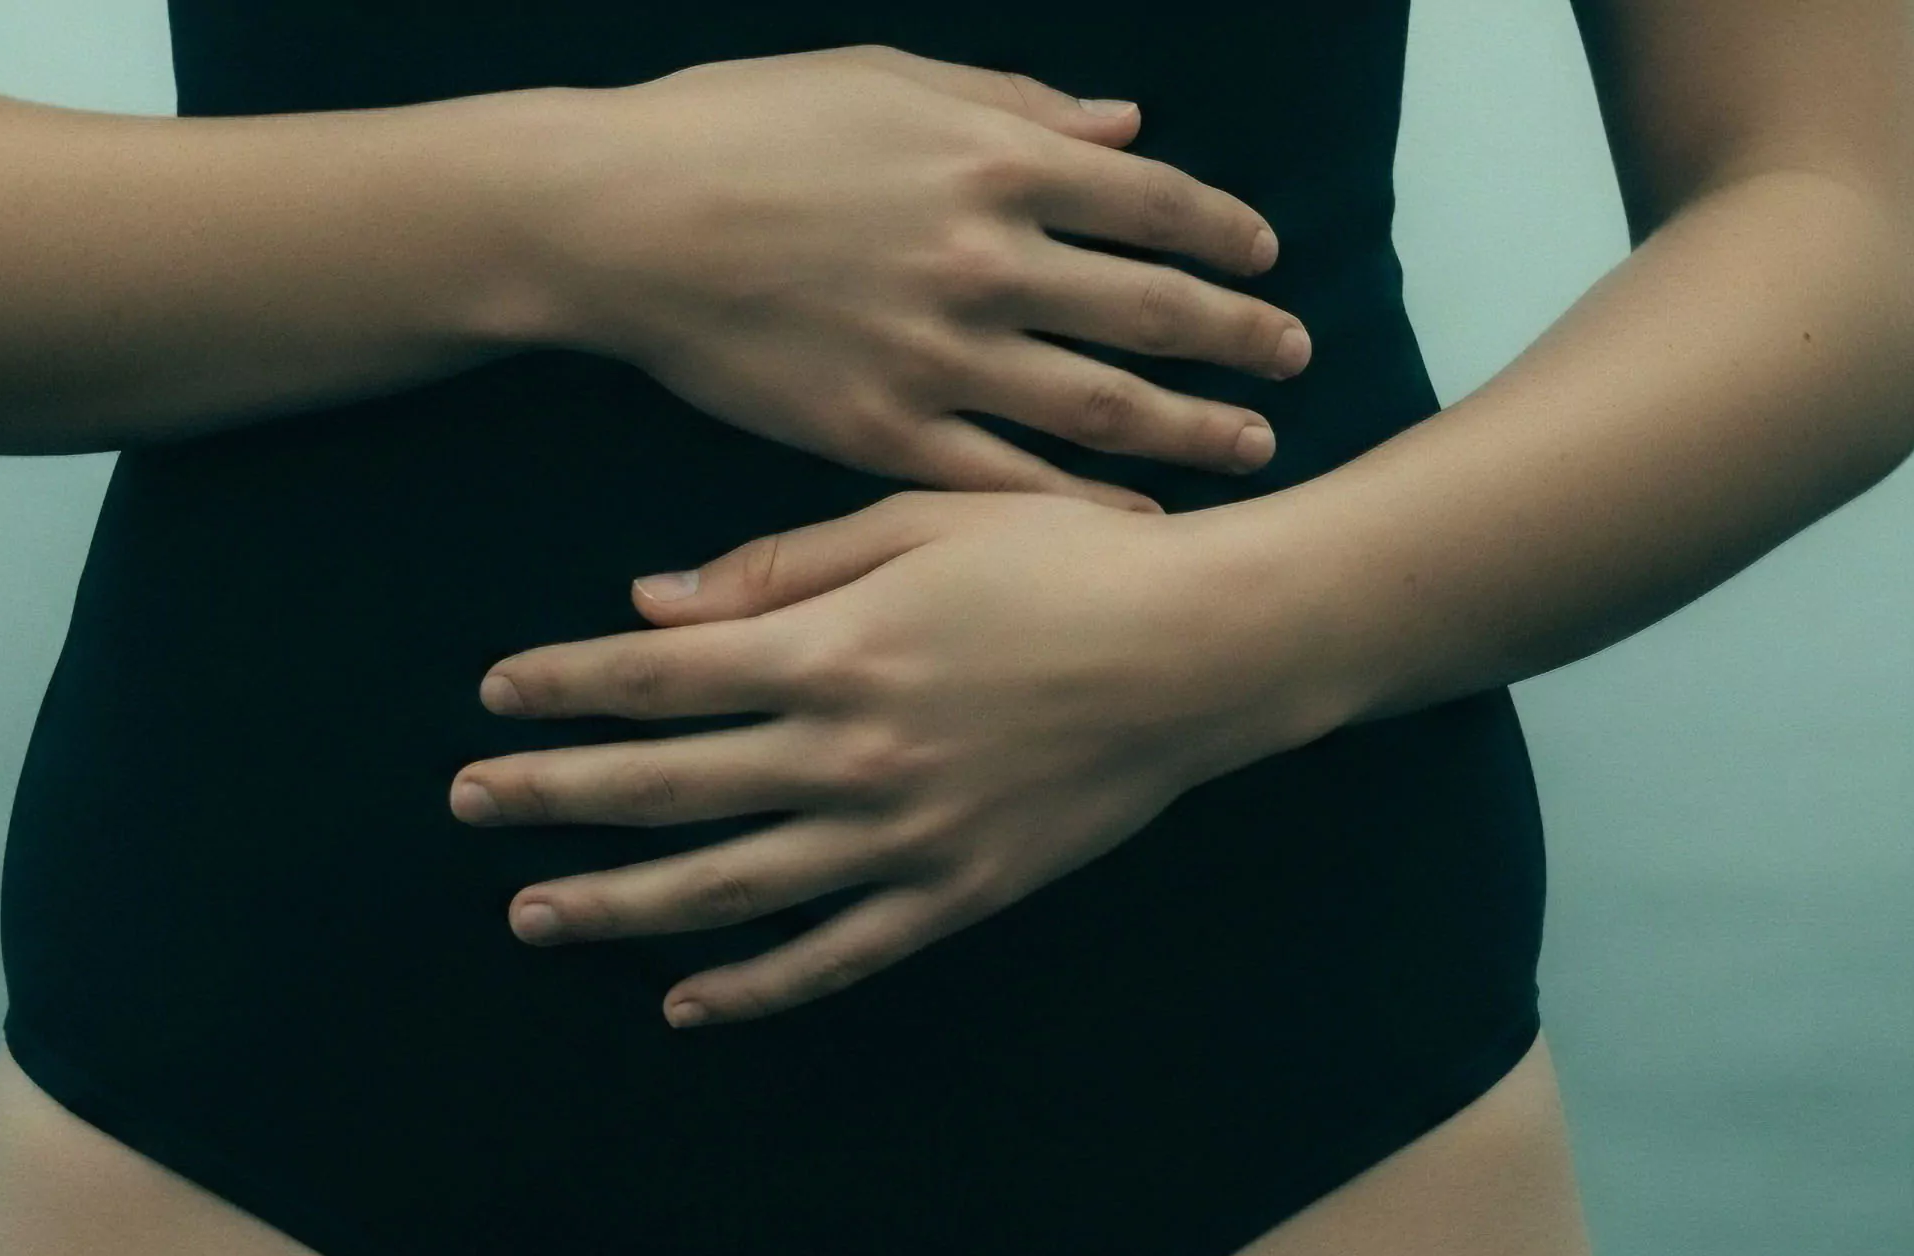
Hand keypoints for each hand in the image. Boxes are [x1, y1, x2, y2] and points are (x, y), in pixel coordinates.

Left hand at [454, 491, 1341, 1025]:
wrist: (1204, 651)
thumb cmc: (1066, 563)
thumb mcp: (921, 526)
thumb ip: (780, 567)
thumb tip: (650, 605)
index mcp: (835, 651)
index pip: (660, 676)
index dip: (564, 687)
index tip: (490, 695)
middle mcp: (851, 756)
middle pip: (668, 785)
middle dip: (554, 795)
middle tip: (466, 804)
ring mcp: (902, 838)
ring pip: (729, 888)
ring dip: (620, 905)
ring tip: (532, 914)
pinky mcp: (956, 895)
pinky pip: (835, 956)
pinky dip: (755, 987)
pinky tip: (683, 1001)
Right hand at [523, 48, 1313, 510]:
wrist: (618, 220)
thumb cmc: (738, 126)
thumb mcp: (884, 79)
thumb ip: (1015, 105)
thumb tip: (1125, 127)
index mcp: (996, 160)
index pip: (1156, 202)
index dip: (1225, 234)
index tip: (1264, 258)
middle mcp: (987, 260)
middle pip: (1154, 309)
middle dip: (1240, 337)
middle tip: (1295, 358)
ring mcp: (938, 355)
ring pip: (1102, 405)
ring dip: (1191, 429)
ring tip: (1251, 447)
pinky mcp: (880, 433)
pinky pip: (1009, 481)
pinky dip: (1084, 504)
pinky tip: (1138, 519)